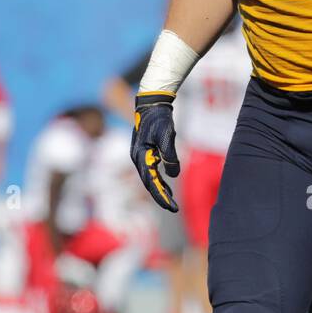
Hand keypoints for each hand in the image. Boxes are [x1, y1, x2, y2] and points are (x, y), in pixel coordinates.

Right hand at [130, 91, 179, 211]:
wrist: (152, 104)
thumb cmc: (159, 119)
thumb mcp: (166, 136)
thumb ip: (170, 156)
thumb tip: (173, 175)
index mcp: (141, 156)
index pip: (151, 182)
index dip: (161, 196)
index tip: (172, 207)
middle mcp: (138, 158)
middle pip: (149, 183)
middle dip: (161, 196)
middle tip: (173, 208)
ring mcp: (140, 156)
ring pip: (150, 178)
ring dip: (160, 189)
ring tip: (171, 201)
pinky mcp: (145, 152)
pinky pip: (152, 170)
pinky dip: (159, 179)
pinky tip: (167, 186)